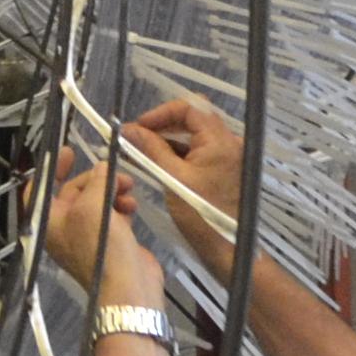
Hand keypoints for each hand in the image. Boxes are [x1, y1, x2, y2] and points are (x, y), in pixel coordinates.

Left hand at [30, 154, 161, 312]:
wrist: (127, 286)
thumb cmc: (100, 245)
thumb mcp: (92, 206)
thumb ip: (96, 181)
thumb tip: (102, 167)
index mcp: (48, 221)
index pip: (40, 189)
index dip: (52, 168)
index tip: (70, 152)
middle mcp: (64, 227)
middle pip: (74, 191)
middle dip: (95, 179)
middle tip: (114, 172)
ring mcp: (87, 235)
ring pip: (96, 201)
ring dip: (112, 191)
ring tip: (128, 189)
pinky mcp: (109, 240)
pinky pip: (111, 214)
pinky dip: (121, 206)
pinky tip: (132, 206)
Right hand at [118, 97, 252, 257]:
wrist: (227, 248)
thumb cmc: (201, 214)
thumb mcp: (172, 178)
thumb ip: (151, 149)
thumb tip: (127, 130)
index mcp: (220, 140)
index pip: (189, 107)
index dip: (160, 113)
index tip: (138, 127)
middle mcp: (228, 141)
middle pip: (193, 118)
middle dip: (162, 124)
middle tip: (137, 136)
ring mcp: (227, 156)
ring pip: (194, 135)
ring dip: (168, 139)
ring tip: (141, 149)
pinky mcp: (222, 169)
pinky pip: (198, 151)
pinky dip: (177, 153)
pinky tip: (156, 162)